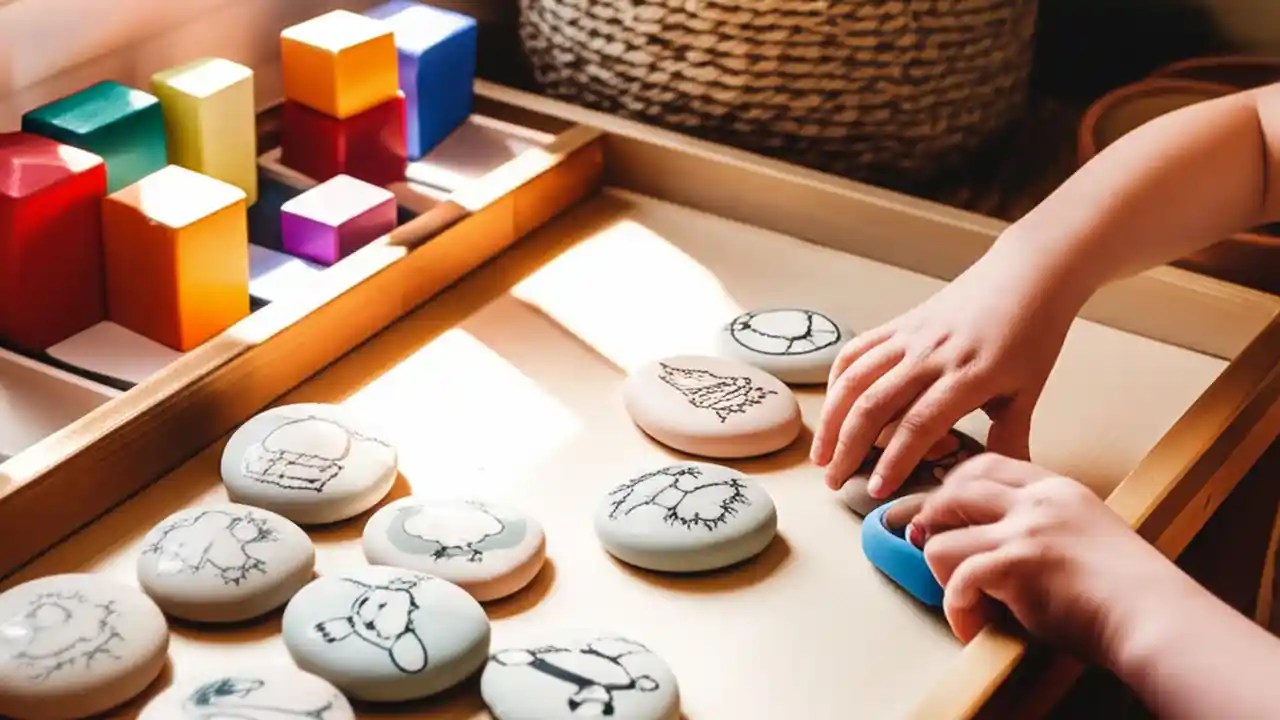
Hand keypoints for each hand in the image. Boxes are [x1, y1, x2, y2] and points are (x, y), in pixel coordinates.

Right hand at [810, 243, 1082, 495]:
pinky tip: (832, 406)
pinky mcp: (900, 324)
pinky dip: (837, 380)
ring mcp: (910, 337)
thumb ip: (1009, 438)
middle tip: (834, 482)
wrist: (1028, 274)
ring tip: (821, 454)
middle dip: (848, 448)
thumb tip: (993, 480)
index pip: (919, 424)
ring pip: (855, 379)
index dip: (893, 460)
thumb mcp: (1028, 391)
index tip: (877, 490)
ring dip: (831, 419)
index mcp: (967, 376)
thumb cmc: (1033, 332)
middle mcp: (931, 355)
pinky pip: (857, 351)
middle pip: (875, 405)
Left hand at [908, 453, 1189, 666]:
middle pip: (953, 492)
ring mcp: (1024, 531)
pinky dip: (957, 610)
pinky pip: (957, 582)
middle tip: (930, 548)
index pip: (986, 465)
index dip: (953, 487)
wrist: (1154, 615)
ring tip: (964, 600)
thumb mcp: (1088, 532)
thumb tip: (993, 543)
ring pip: (942, 540)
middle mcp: (1036, 502)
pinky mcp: (1015, 565)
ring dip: (943, 576)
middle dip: (932, 521)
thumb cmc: (1128, 590)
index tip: (943, 511)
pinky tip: (973, 627)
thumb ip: (1045, 526)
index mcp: (1056, 489)